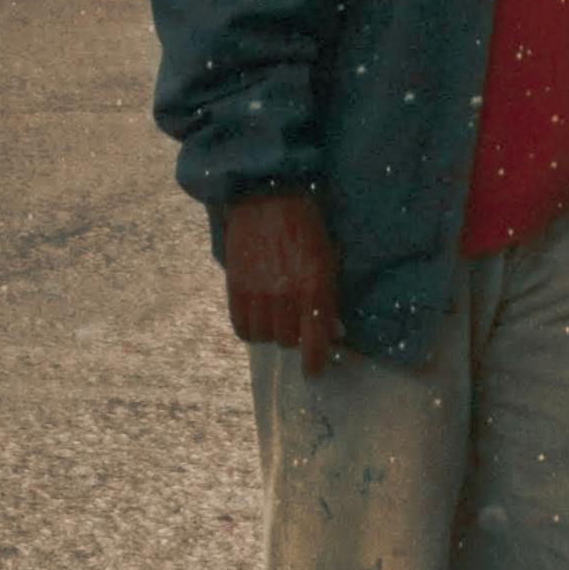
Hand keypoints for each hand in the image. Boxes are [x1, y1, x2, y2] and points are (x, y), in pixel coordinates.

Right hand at [223, 192, 340, 374]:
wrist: (267, 197)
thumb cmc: (306, 228)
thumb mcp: (328, 260)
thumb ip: (329, 299)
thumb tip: (333, 333)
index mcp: (314, 288)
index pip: (314, 342)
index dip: (314, 364)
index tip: (313, 372)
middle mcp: (285, 296)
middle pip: (287, 342)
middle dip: (294, 337)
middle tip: (295, 323)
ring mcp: (258, 293)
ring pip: (263, 337)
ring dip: (271, 332)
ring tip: (275, 316)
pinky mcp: (235, 288)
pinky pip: (240, 327)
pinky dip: (249, 328)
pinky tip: (256, 316)